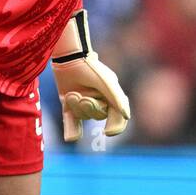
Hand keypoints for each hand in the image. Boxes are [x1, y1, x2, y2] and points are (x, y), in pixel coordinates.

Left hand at [50, 9, 129, 143]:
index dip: (115, 127)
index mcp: (111, 97)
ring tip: (71, 93)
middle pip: (97, 116)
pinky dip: (71, 130)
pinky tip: (70, 138)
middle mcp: (99, 101)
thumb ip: (117, 98)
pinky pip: (71, 121)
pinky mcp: (68, 104)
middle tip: (81, 97)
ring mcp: (83, 103)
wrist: (69, 57)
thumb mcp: (107, 82)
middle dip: (89, 108)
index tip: (107, 132)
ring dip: (76, 107)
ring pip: (82, 116)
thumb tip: (127, 117)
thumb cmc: (91, 67)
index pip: (117, 118)